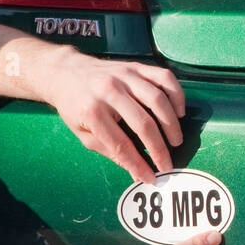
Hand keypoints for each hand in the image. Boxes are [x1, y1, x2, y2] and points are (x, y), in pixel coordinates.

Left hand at [49, 54, 186, 184]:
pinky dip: (176, 95)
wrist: (65, 72)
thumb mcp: (84, 134)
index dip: (138, 164)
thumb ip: (111, 152)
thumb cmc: (75, 106)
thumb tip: (137, 172)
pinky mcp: (135, 66)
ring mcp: (124, 76)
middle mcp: (109, 91)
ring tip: (176, 140)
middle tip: (168, 164)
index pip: (121, 144)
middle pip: (143, 123)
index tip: (151, 178)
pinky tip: (178, 112)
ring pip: (157, 99)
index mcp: (92, 112)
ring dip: (171, 124)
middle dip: (159, 148)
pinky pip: (163, 78)